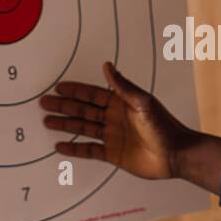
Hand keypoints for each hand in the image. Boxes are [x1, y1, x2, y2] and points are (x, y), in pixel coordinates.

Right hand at [40, 62, 194, 179]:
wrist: (175, 154)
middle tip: (44, 103)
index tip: (58, 87)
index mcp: (121, 103)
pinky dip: (75, 149)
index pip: (92, 94)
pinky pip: (89, 150)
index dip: (75, 91)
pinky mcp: (113, 154)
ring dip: (65, 125)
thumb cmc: (164, 127)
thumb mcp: (142, 103)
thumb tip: (107, 66)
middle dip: (64, 106)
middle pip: (83, 110)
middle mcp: (114, 118)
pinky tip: (61, 146)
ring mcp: (112, 136)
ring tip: (47, 122)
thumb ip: (122, 86)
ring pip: (83, 128)